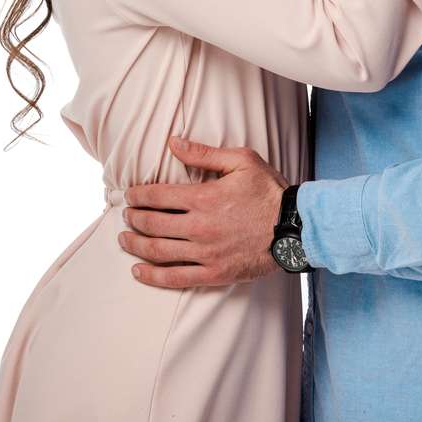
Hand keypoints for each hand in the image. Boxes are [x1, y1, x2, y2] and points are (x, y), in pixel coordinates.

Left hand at [119, 137, 286, 288]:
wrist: (296, 229)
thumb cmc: (269, 192)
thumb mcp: (241, 161)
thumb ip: (204, 153)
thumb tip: (173, 142)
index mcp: (203, 198)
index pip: (157, 196)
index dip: (137, 195)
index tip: (129, 195)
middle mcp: (199, 227)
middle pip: (152, 224)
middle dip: (133, 219)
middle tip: (126, 215)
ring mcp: (205, 254)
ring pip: (158, 252)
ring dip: (136, 245)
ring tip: (124, 239)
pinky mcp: (214, 274)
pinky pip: (176, 279)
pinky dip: (152, 276)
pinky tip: (138, 271)